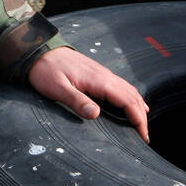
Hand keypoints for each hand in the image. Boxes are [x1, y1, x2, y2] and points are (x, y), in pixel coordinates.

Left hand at [26, 46, 148, 142]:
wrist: (40, 49)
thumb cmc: (46, 70)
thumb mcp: (57, 88)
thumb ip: (77, 100)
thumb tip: (95, 114)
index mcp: (99, 80)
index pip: (127, 101)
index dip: (138, 119)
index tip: (143, 136)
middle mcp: (105, 75)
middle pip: (132, 96)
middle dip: (142, 116)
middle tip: (144, 136)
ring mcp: (102, 73)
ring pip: (128, 90)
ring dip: (138, 106)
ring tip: (142, 124)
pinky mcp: (97, 73)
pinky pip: (121, 86)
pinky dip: (131, 97)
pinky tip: (131, 104)